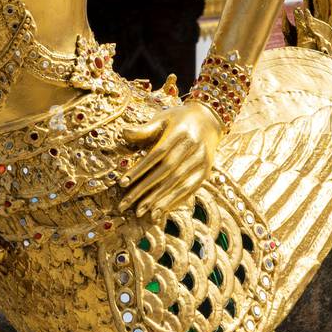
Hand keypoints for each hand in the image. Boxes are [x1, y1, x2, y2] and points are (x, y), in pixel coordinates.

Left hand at [117, 100, 222, 219]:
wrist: (209, 119)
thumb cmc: (179, 119)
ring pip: (179, 184)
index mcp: (180, 132)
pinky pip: (190, 190)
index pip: (157, 154)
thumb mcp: (163, 118)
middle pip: (166, 172)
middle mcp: (193, 147)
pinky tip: (161, 211)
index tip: (122, 183)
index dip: (139, 170)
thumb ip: (145, 128)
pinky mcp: (206, 171)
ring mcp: (202, 161)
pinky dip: (175, 201)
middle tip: (127, 204)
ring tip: (142, 213)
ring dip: (159, 200)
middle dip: (146, 190)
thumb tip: (124, 133)